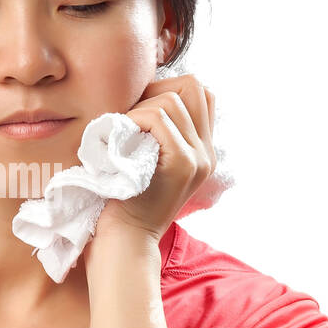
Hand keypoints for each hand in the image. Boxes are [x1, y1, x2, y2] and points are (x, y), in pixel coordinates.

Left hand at [93, 73, 217, 244]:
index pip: (202, 95)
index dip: (169, 90)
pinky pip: (158, 117)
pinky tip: (120, 138)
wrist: (126, 240)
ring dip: (141, 107)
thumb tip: (142, 96)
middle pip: (194, 87)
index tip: (140, 109)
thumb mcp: (147, 165)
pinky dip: (134, 118)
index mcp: (202, 152)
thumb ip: (157, 137)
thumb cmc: (125, 201)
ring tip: (123, 131)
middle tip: (130, 114)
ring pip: (174, 100)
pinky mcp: (183, 163)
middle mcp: (207, 153)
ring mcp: (198, 158)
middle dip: (157, 90)